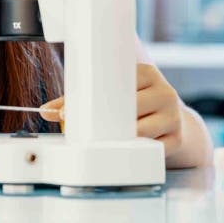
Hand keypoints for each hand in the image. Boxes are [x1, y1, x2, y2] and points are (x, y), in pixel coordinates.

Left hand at [40, 64, 184, 157]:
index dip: (94, 97)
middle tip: (85, 129)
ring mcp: (173, 116)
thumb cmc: (135, 105)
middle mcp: (164, 92)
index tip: (69, 112)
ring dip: (120, 137)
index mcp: (147, 73)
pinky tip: (126, 148)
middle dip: (106, 120)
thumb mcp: (114, 95)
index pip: (120, 81)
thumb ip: (78, 100)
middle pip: (131, 106)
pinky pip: (153, 148)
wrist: (173, 123)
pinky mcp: (177, 139)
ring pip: (141, 129)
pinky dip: (137, 150)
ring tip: (105, 139)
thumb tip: (46, 110)